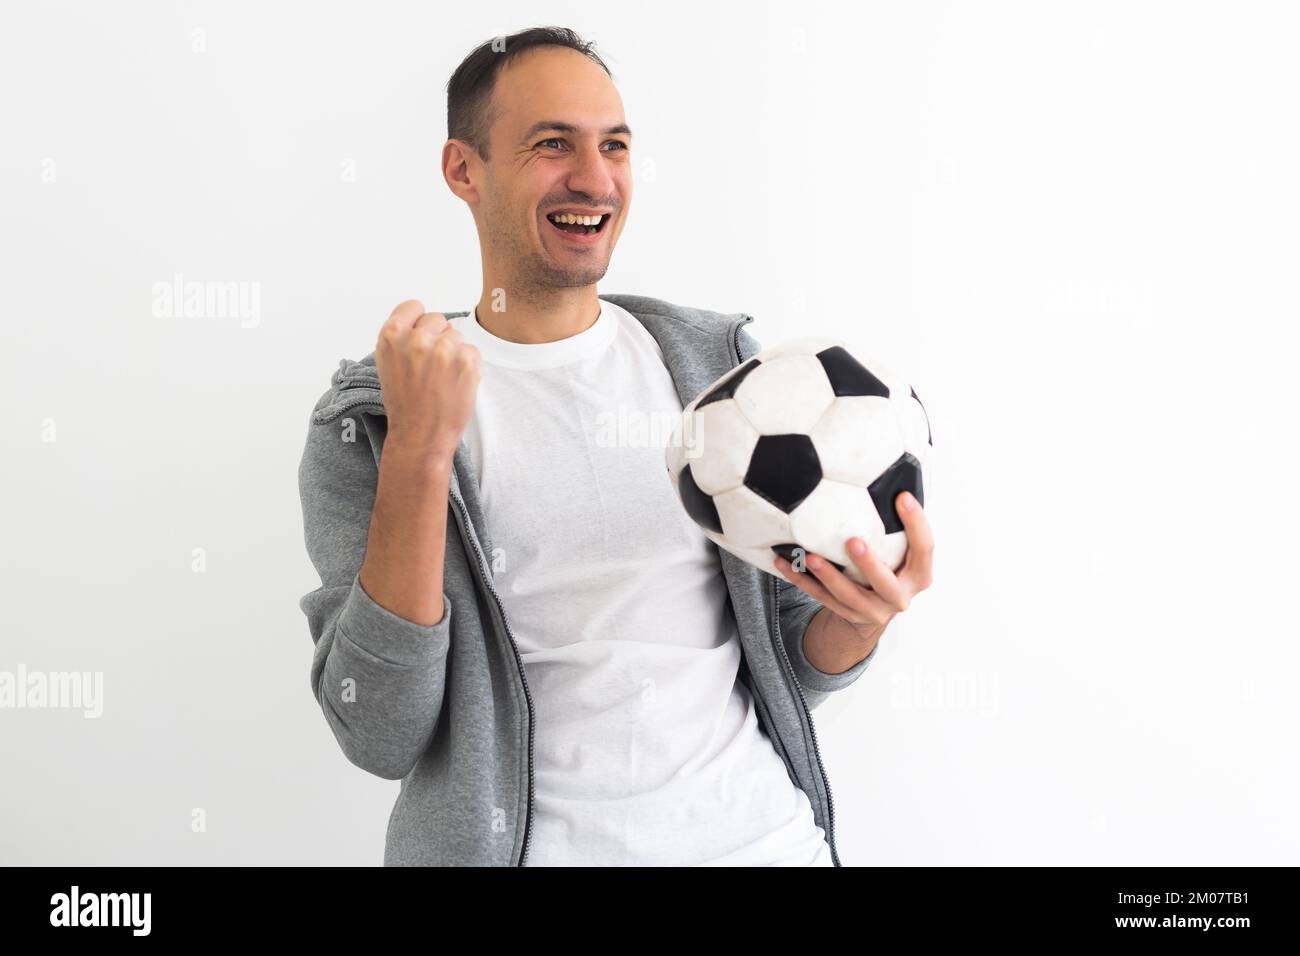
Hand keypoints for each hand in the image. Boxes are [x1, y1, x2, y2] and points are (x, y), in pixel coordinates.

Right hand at [374, 300, 480, 462]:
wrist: (420, 435)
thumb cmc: (404, 403)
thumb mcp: (388, 363)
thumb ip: (403, 338)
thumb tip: (424, 321)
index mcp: (392, 334)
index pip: (414, 306)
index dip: (419, 322)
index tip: (421, 337)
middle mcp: (416, 338)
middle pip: (438, 319)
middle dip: (438, 338)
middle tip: (431, 367)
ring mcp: (443, 348)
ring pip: (457, 336)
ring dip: (454, 353)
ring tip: (442, 379)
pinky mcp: (466, 360)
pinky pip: (472, 351)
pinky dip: (468, 366)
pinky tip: (455, 383)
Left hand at [772, 490, 933, 641]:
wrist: (875, 612)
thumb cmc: (890, 568)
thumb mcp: (904, 552)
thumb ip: (899, 526)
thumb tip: (895, 475)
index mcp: (919, 575)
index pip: (924, 548)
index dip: (916, 524)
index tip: (903, 496)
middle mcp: (899, 597)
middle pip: (885, 583)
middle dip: (868, 564)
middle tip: (852, 541)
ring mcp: (873, 611)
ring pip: (848, 596)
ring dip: (829, 577)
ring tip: (809, 557)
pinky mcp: (848, 616)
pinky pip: (821, 598)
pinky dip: (801, 581)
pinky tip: (784, 564)